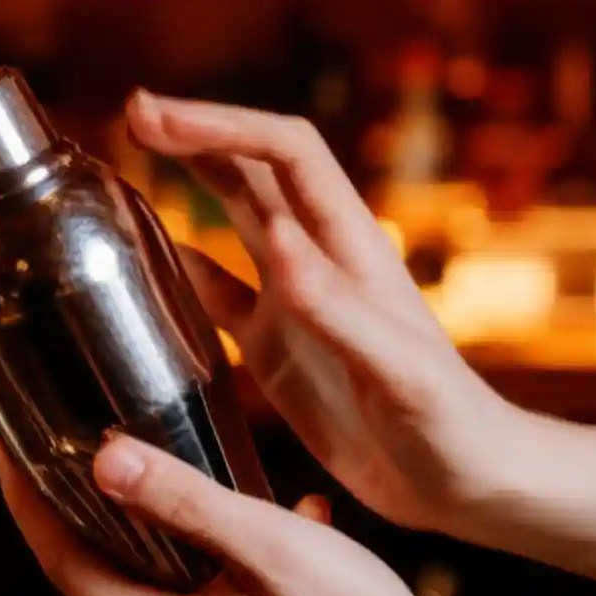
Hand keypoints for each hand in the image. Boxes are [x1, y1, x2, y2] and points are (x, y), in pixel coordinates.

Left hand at [0, 435, 478, 595]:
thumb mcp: (270, 551)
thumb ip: (187, 504)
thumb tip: (106, 460)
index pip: (58, 559)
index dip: (24, 499)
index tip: (2, 447)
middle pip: (88, 573)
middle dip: (71, 507)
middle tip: (60, 444)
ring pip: (137, 584)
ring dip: (139, 527)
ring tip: (145, 469)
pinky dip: (201, 558)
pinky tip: (265, 520)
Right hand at [126, 89, 520, 532]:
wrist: (466, 482)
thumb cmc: (448, 426)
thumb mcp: (397, 371)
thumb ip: (335, 307)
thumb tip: (273, 236)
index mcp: (350, 249)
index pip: (284, 153)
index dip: (223, 125)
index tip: (159, 119)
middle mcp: (318, 263)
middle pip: (252, 170)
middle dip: (194, 134)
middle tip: (132, 114)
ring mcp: (295, 304)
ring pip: (232, 221)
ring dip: (186, 185)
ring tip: (128, 163)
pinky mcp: (277, 351)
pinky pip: (220, 296)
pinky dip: (183, 271)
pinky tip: (147, 266)